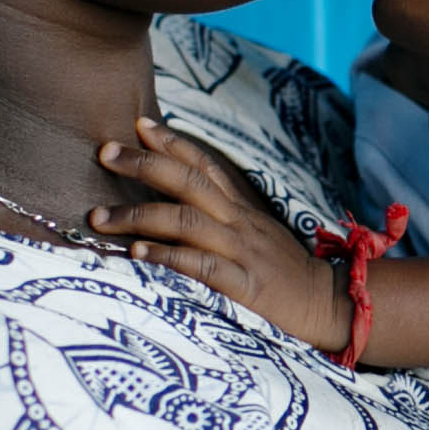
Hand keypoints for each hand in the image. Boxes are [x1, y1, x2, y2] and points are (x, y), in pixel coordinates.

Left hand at [91, 117, 349, 354]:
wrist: (330, 305)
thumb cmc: (285, 274)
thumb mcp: (258, 235)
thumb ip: (224, 218)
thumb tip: (180, 205)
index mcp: (242, 210)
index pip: (205, 165)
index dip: (172, 142)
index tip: (138, 124)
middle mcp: (239, 224)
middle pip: (189, 183)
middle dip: (144, 164)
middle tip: (104, 152)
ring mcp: (241, 252)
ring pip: (186, 221)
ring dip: (138, 216)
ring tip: (98, 218)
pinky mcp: (243, 285)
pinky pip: (199, 265)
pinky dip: (166, 256)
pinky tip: (137, 254)